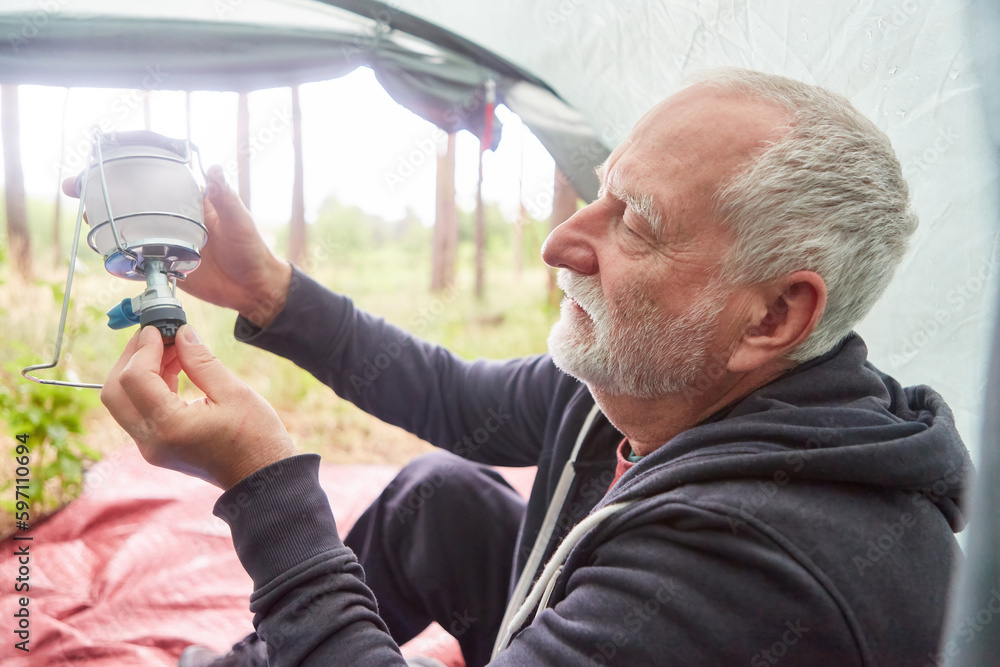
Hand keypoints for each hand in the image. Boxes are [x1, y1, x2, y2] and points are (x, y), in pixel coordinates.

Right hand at [62, 165, 291, 327]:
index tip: (102, 158)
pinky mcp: (163, 264)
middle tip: (75, 186)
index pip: (153, 173)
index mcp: (189, 198)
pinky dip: (117, 253)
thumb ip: (226, 198)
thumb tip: (213, 168)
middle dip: (101, 189)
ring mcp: (165, 239)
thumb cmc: (252, 249)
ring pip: (127, 225)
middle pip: (130, 197)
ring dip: (104, 219)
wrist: (253, 288)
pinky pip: (134, 257)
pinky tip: (102, 248)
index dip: (126, 163)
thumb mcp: (239, 221)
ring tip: (86, 215)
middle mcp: (173, 216)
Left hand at [101, 324, 296, 489]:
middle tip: (155, 335)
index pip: (135, 378)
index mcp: (170, 427)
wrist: (262, 479)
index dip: (144, 348)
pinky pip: (138, 411)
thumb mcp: (234, 393)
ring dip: (139, 370)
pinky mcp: (157, 448)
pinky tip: (172, 368)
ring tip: (170, 349)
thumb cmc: (256, 439)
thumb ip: (201, 361)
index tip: (161, 329)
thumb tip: (182, 334)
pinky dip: (148, 386)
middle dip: (130, 358)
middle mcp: (151, 441)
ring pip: (122, 402)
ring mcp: (151, 448)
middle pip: (114, 392)